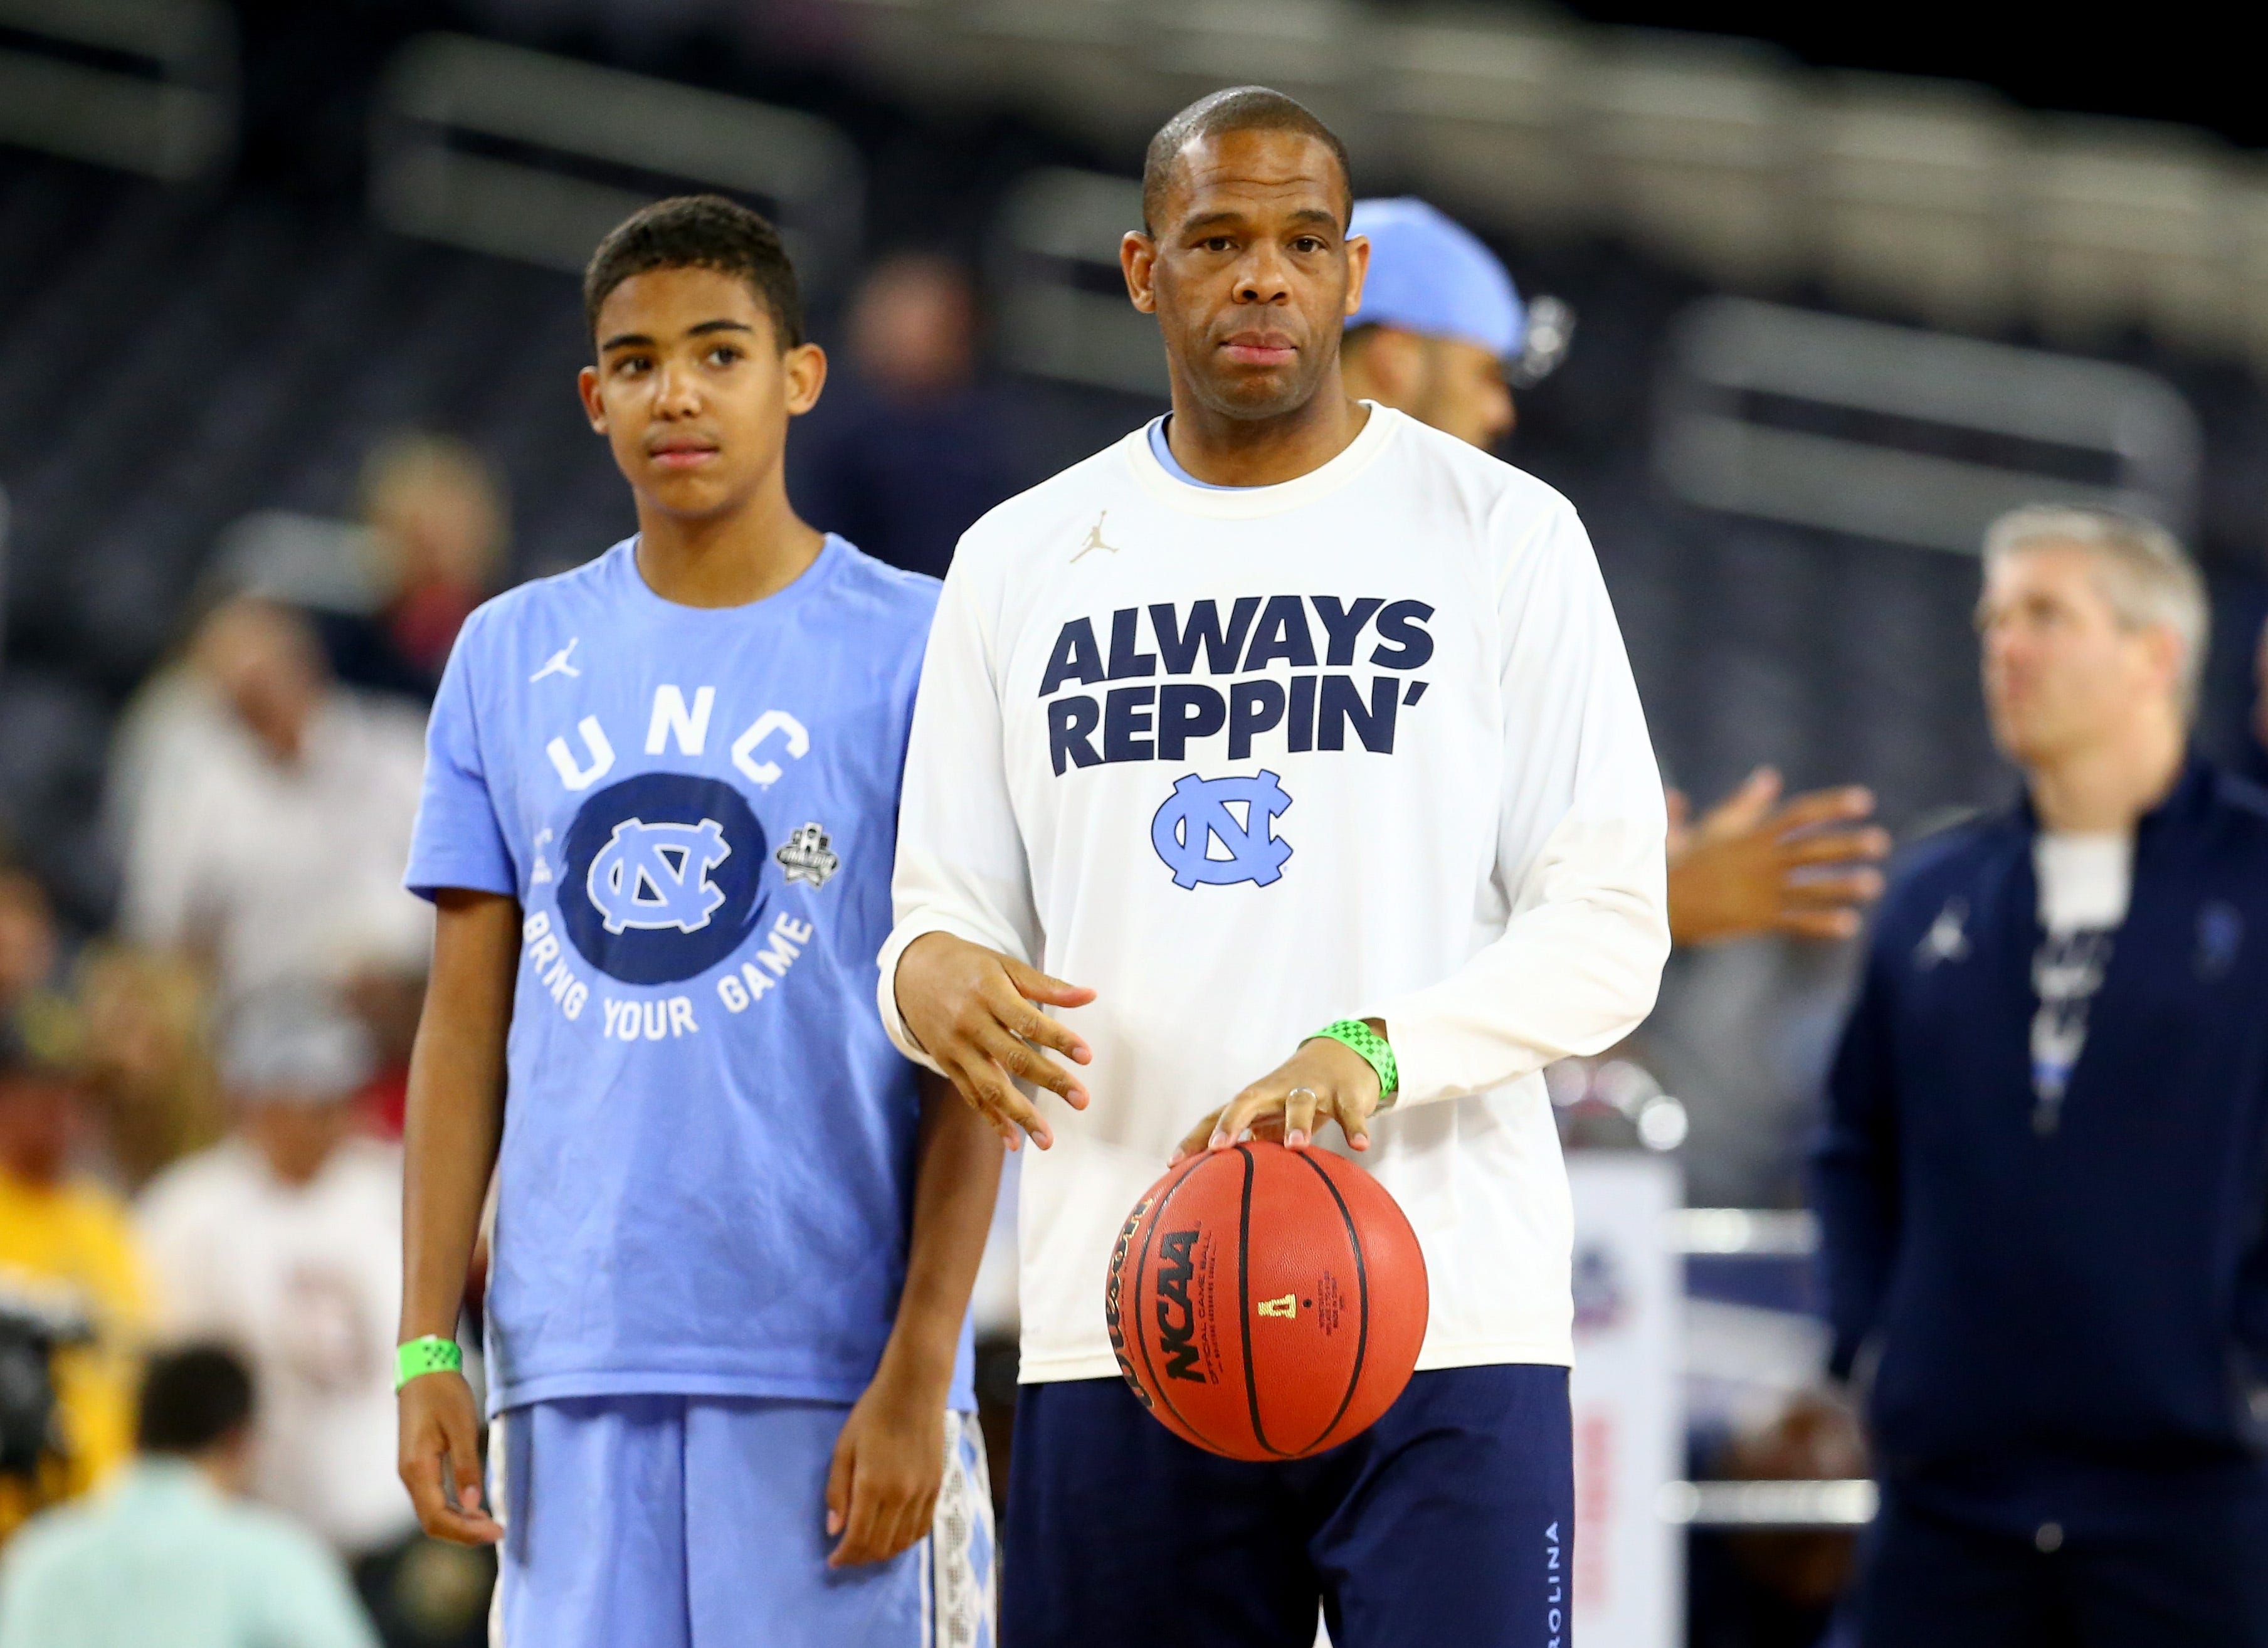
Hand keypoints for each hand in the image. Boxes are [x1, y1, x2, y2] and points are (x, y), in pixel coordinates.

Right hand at [397, 1371, 502, 1545]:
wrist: (423, 1370)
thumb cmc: (444, 1393)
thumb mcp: (461, 1427)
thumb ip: (466, 1466)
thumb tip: (472, 1504)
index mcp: (418, 1469)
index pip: (437, 1518)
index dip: (466, 1532)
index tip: (497, 1531)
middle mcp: (409, 1476)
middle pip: (432, 1522)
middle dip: (464, 1533)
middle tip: (498, 1532)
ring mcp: (410, 1472)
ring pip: (431, 1513)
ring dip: (459, 1523)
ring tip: (490, 1524)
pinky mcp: (417, 1466)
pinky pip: (432, 1500)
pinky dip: (452, 1511)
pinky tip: (473, 1508)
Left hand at [825, 1362, 946, 1567]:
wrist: (914, 1390)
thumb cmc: (872, 1415)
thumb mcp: (843, 1448)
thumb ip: (837, 1492)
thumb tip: (834, 1530)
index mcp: (872, 1486)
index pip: (858, 1538)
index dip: (844, 1556)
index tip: (833, 1560)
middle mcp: (900, 1496)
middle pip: (880, 1545)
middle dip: (860, 1558)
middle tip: (847, 1556)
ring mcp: (922, 1493)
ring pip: (903, 1542)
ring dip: (883, 1553)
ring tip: (867, 1549)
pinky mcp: (937, 1487)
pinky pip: (923, 1528)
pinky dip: (906, 1541)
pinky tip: (894, 1537)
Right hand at [895, 932, 1094, 1149]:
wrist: (913, 973)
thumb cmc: (968, 967)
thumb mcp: (1005, 966)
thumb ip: (1047, 985)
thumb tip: (1089, 996)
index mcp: (989, 993)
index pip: (1028, 1021)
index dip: (1058, 1039)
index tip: (1086, 1056)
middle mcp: (971, 1023)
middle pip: (1014, 1058)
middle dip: (1051, 1080)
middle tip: (1082, 1099)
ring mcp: (956, 1047)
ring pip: (990, 1086)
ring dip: (1020, 1115)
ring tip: (1047, 1139)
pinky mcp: (947, 1064)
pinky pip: (971, 1096)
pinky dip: (992, 1120)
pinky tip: (1013, 1140)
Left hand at [1173, 1031, 1381, 1162]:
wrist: (1343, 1053)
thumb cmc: (1296, 1096)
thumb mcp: (1274, 1119)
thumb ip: (1253, 1148)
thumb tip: (1226, 1192)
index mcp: (1255, 1100)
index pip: (1216, 1115)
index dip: (1194, 1138)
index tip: (1173, 1163)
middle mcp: (1277, 1090)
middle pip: (1246, 1100)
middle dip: (1231, 1122)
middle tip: (1219, 1147)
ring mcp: (1311, 1088)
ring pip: (1300, 1102)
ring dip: (1297, 1123)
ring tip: (1297, 1147)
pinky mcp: (1345, 1092)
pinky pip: (1351, 1111)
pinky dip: (1355, 1127)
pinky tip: (1361, 1147)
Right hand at [1666, 767, 1888, 944]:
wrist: (1657, 901)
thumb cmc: (1679, 860)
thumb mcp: (1712, 827)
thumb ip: (1744, 803)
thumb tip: (1769, 776)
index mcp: (1751, 836)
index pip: (1798, 815)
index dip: (1831, 806)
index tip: (1864, 801)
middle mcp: (1760, 862)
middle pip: (1810, 850)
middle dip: (1846, 845)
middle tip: (1880, 841)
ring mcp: (1759, 891)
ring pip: (1809, 886)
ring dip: (1842, 884)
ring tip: (1874, 883)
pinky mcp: (1756, 919)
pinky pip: (1795, 921)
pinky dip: (1822, 923)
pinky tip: (1850, 924)